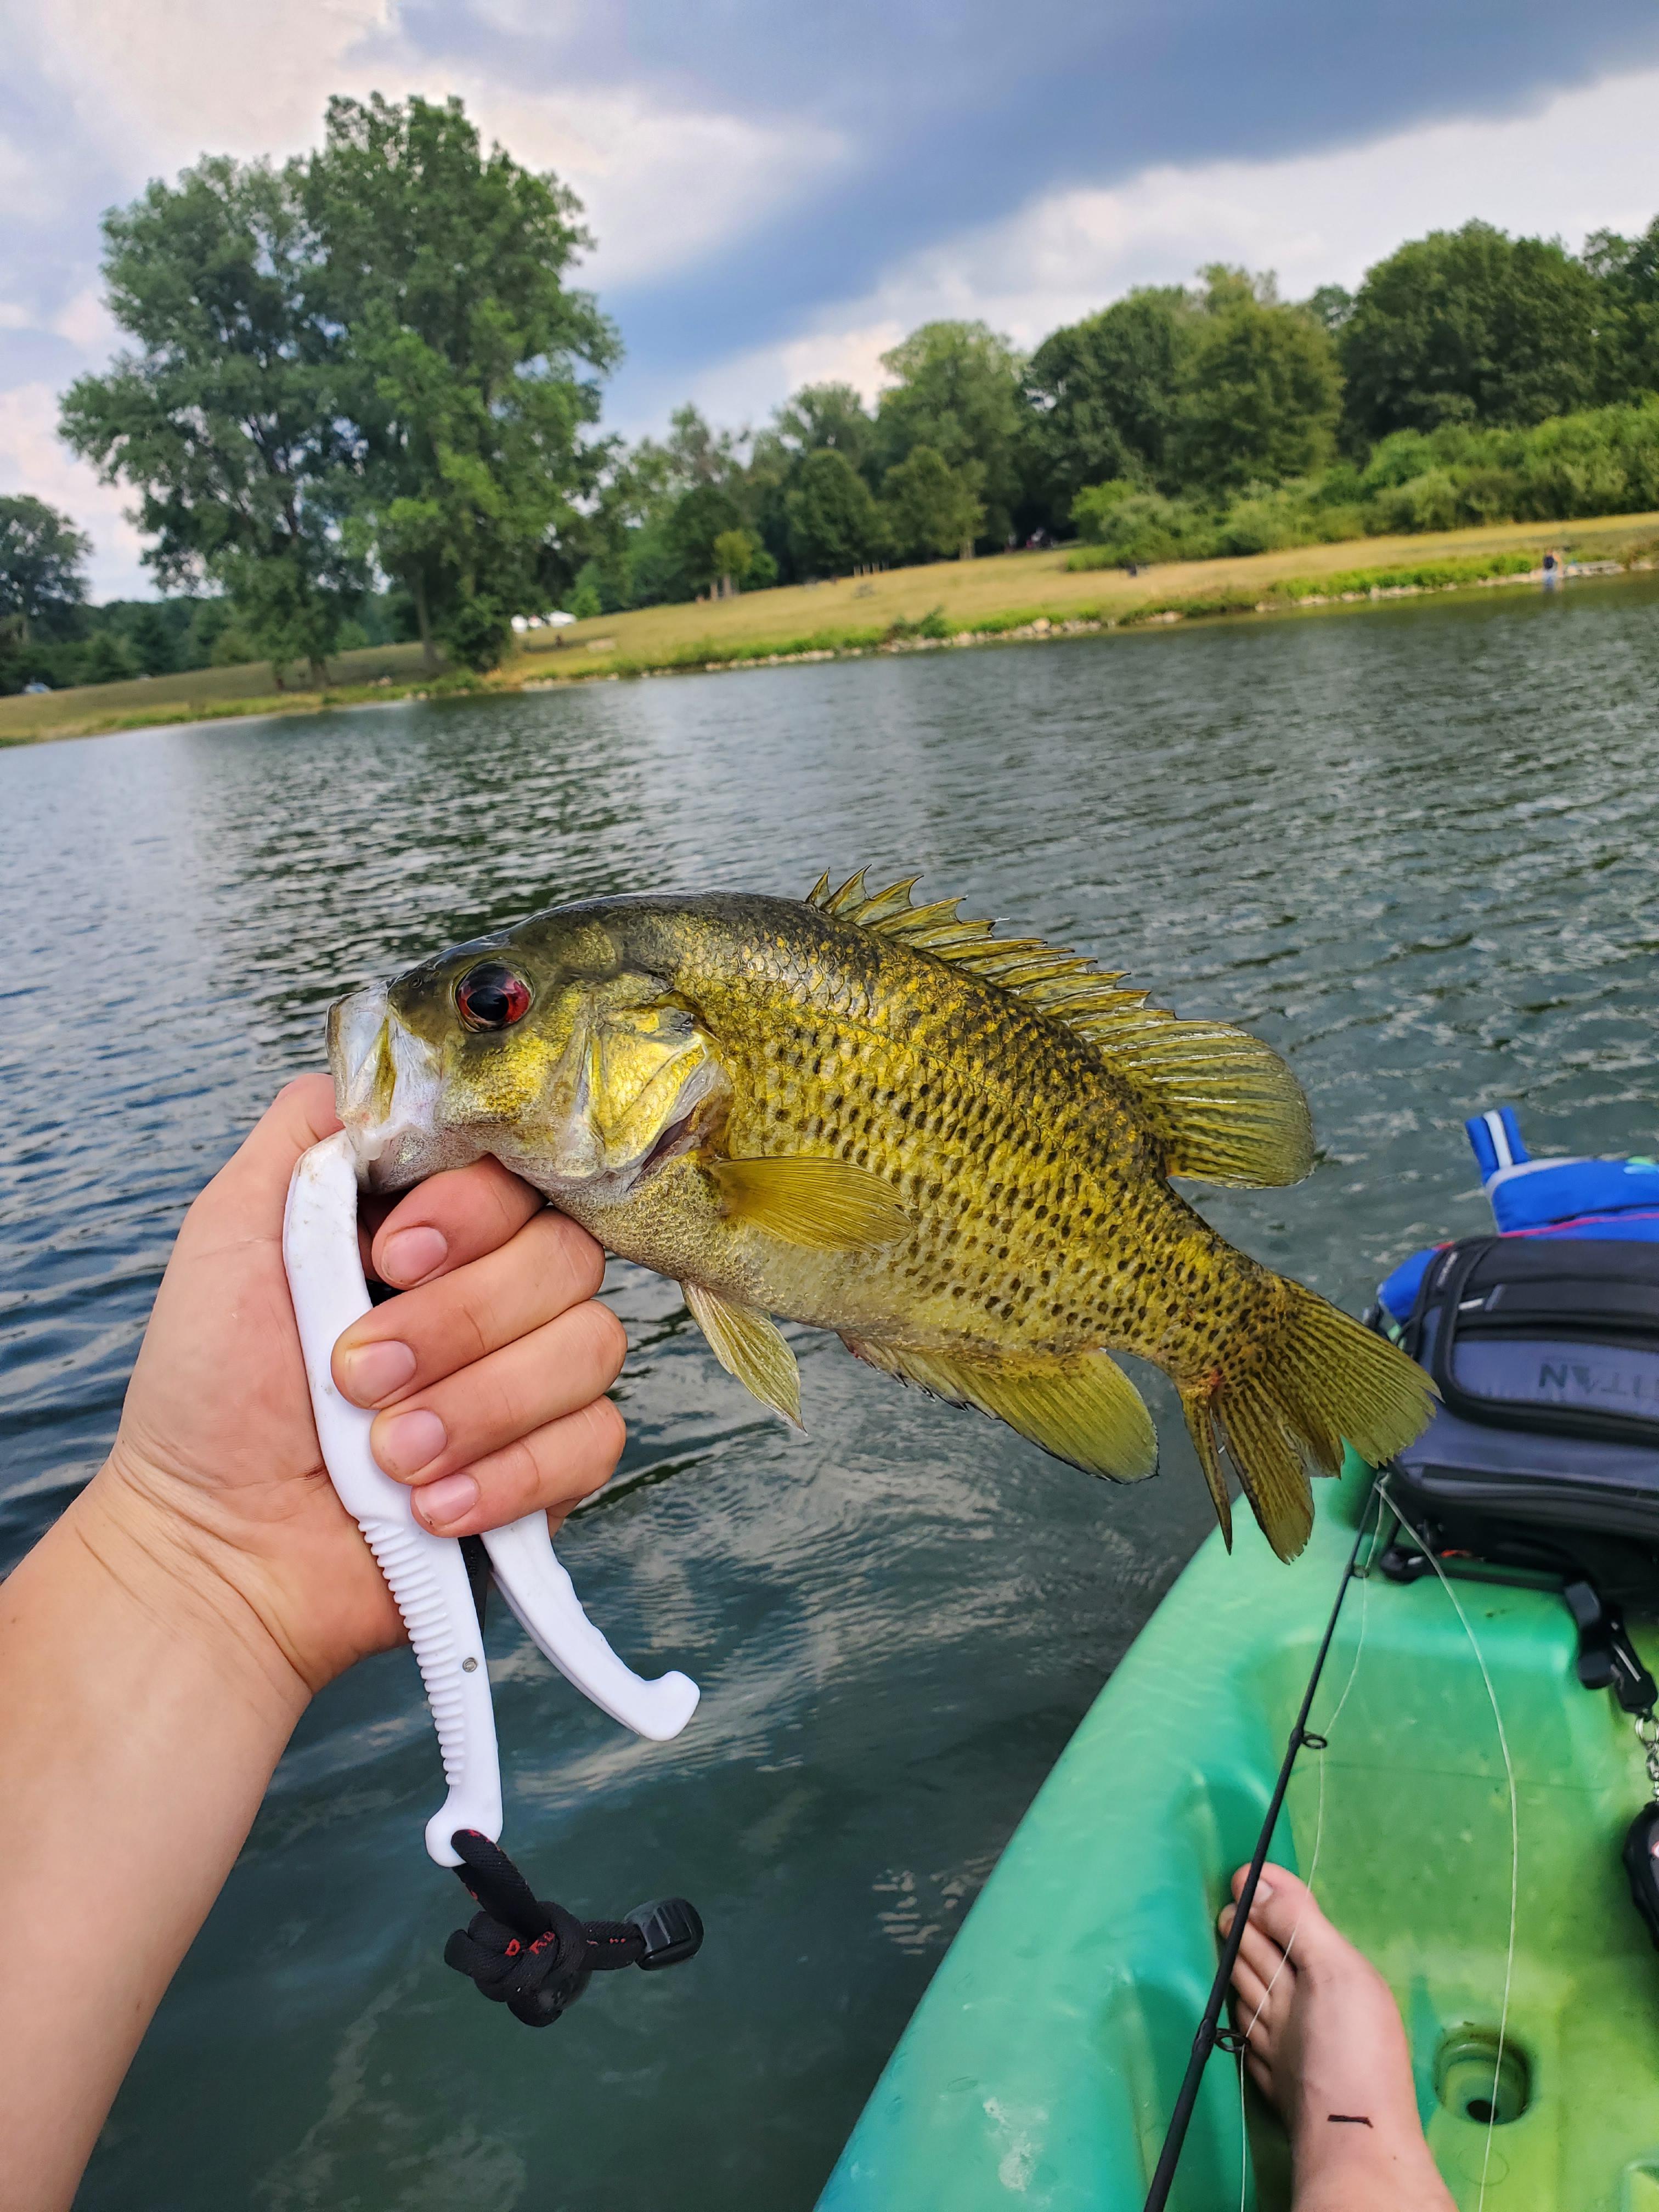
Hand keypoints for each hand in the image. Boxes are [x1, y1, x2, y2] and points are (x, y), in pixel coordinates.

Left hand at [86, 1075, 625, 1697]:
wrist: (217, 1548)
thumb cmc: (211, 1395)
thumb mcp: (231, 1232)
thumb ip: (307, 1134)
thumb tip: (389, 1075)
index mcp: (435, 1224)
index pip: (521, 1172)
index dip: (472, 1213)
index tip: (388, 1257)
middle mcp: (497, 1288)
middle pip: (568, 1259)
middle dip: (455, 1325)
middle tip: (354, 1374)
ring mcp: (534, 1378)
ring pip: (590, 1349)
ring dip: (475, 1408)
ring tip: (385, 1455)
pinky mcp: (555, 1467)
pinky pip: (592, 1443)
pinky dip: (508, 1476)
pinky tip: (432, 1506)